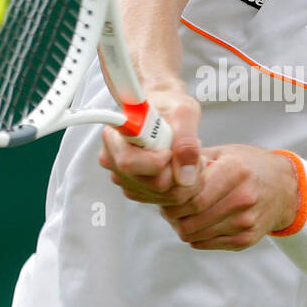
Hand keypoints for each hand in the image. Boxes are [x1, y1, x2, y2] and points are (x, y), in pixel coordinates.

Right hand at [98, 85, 205, 204]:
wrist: (165, 111)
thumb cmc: (169, 106)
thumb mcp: (184, 112)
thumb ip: (186, 142)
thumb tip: (185, 177)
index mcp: (114, 137)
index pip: (130, 163)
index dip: (159, 161)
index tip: (171, 149)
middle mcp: (113, 161)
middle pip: (153, 184)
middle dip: (182, 172)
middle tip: (193, 151)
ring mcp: (124, 179)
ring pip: (163, 196)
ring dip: (186, 180)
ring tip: (188, 156)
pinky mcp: (137, 190)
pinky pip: (165, 200)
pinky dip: (182, 187)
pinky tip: (182, 167)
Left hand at [158, 144, 300, 250]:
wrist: (284, 188)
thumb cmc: (247, 166)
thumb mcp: (224, 153)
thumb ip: (193, 161)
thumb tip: (161, 171)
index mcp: (235, 171)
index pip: (191, 196)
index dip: (171, 199)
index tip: (165, 194)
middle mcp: (243, 199)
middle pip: (190, 219)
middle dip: (171, 215)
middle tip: (168, 206)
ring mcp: (246, 222)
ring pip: (194, 235)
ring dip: (181, 226)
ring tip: (183, 213)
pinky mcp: (246, 239)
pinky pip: (205, 244)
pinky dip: (195, 235)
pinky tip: (200, 221)